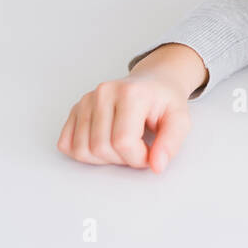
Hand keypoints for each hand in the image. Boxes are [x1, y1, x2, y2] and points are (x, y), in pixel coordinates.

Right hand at [56, 63, 193, 172]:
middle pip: (100, 148)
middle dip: (122, 159)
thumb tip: (157, 165)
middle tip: (138, 148)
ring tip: (123, 145)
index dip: (137, 158)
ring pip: (82, 150)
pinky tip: (105, 142)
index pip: (123, 141)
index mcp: (131, 93)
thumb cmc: (165, 101)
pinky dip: (84, 153)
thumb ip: (171, 143)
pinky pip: (66, 144)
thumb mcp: (180, 120)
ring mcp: (86, 100)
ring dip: (104, 158)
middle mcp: (104, 93)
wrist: (154, 82)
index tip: (150, 154)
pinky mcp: (75, 109)